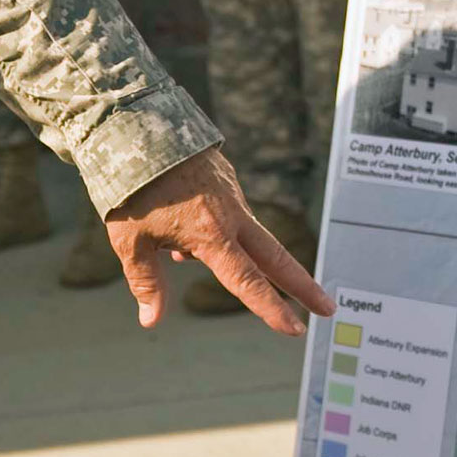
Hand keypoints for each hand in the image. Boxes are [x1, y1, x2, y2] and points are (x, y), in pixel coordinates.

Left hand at [105, 148, 332, 332]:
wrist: (138, 127)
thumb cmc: (130, 188)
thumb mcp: (130, 241)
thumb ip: (146, 282)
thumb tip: (152, 320)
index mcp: (211, 235)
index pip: (247, 281)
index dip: (271, 308)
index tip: (294, 329)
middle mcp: (231, 216)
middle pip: (276, 258)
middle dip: (302, 286)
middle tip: (327, 308)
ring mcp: (232, 195)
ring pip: (246, 235)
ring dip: (231, 252)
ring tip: (175, 247)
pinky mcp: (225, 178)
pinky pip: (225, 213)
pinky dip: (211, 228)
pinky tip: (175, 222)